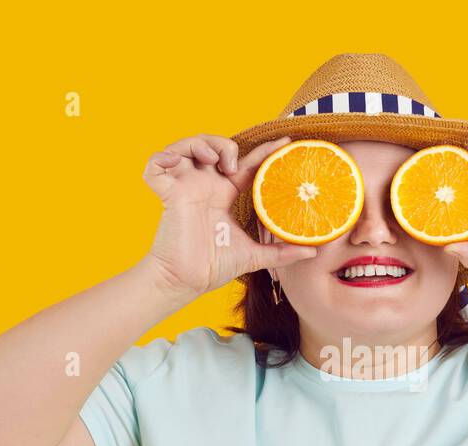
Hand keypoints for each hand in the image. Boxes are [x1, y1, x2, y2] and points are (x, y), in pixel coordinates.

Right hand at [142, 134, 316, 295]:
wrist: (187, 281)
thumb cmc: (214, 267)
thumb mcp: (255, 255)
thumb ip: (282, 252)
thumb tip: (313, 251)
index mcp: (224, 195)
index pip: (245, 164)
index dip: (264, 151)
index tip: (285, 142)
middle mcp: (204, 186)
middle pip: (212, 146)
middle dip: (224, 143)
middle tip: (233, 163)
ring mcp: (184, 187)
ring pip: (186, 147)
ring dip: (201, 144)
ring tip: (215, 161)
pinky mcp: (167, 193)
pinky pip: (155, 165)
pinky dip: (162, 157)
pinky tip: (177, 162)